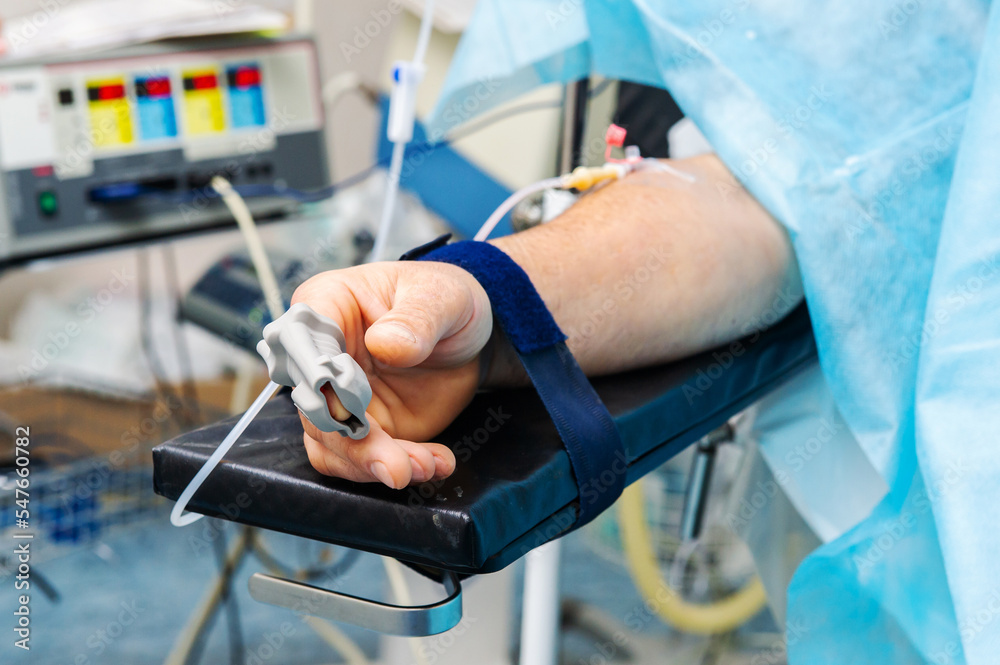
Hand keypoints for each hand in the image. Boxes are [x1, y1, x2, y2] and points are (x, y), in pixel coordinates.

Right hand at [290, 260, 492, 488]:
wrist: (468, 336)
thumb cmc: (443, 300)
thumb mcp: (440, 297)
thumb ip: (415, 318)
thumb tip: (384, 344)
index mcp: (326, 307)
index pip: (301, 343)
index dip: (318, 378)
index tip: (346, 407)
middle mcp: (322, 358)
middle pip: (312, 408)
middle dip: (353, 443)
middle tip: (396, 464)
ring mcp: (340, 400)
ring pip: (331, 446)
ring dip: (373, 465)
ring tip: (424, 465)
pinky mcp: (366, 430)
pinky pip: (365, 461)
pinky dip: (399, 468)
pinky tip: (435, 461)